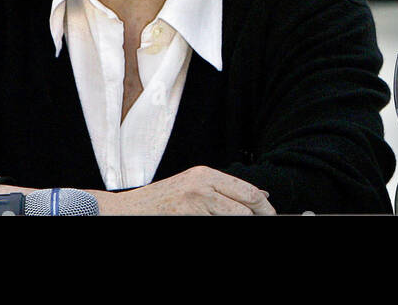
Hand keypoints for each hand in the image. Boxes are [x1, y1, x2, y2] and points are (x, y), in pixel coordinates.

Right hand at [96, 166, 275, 215]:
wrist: (126, 211)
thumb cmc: (161, 203)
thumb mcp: (193, 189)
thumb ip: (222, 191)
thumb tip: (258, 196)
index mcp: (206, 174)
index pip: (247, 190)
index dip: (263, 206)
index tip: (271, 214)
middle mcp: (203, 183)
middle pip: (247, 203)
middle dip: (260, 215)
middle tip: (267, 221)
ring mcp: (196, 199)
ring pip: (237, 216)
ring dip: (241, 221)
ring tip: (241, 221)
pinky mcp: (189, 213)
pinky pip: (218, 222)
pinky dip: (224, 224)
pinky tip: (215, 222)